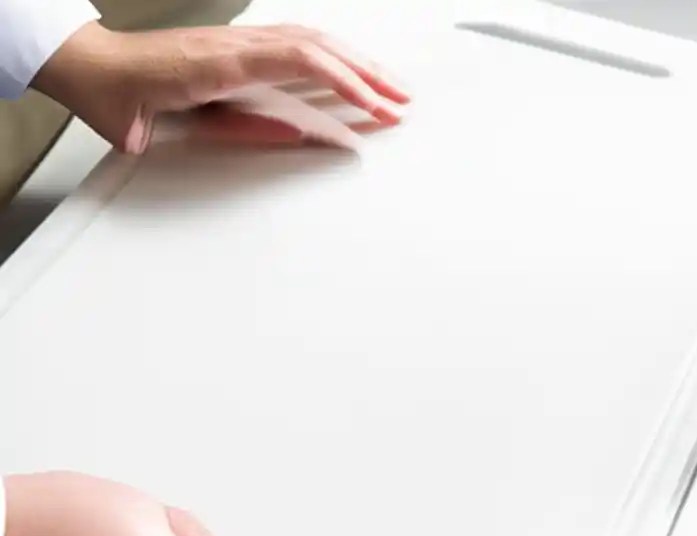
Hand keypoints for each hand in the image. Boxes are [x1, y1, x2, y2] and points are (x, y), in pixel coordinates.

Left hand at [32, 21, 410, 153]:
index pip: (301, 59)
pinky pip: (297, 43)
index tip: (376, 105)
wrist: (90, 69)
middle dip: (368, 73)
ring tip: (390, 87)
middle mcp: (235, 43)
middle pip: (318, 45)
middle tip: (403, 100)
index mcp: (221, 61)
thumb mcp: (176, 129)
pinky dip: (333, 56)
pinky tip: (351, 68)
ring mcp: (238, 40)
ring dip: (357, 63)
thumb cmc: (119, 98)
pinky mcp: (239, 46)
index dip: (345, 80)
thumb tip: (296, 131)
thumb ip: (236, 130)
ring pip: (313, 40)